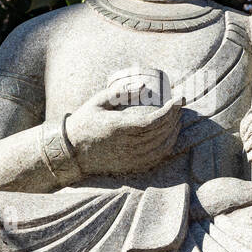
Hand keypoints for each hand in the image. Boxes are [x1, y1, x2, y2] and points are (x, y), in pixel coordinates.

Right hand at [65, 88, 183, 176]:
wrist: (71, 151)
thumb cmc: (85, 122)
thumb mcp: (98, 102)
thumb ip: (120, 92)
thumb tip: (144, 85)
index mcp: (118, 128)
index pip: (152, 121)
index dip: (169, 111)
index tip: (177, 100)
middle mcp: (126, 145)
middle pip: (159, 132)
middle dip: (174, 117)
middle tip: (179, 105)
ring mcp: (129, 158)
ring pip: (160, 146)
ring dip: (173, 131)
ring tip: (178, 118)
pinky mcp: (130, 165)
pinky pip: (155, 158)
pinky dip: (167, 147)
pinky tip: (171, 136)